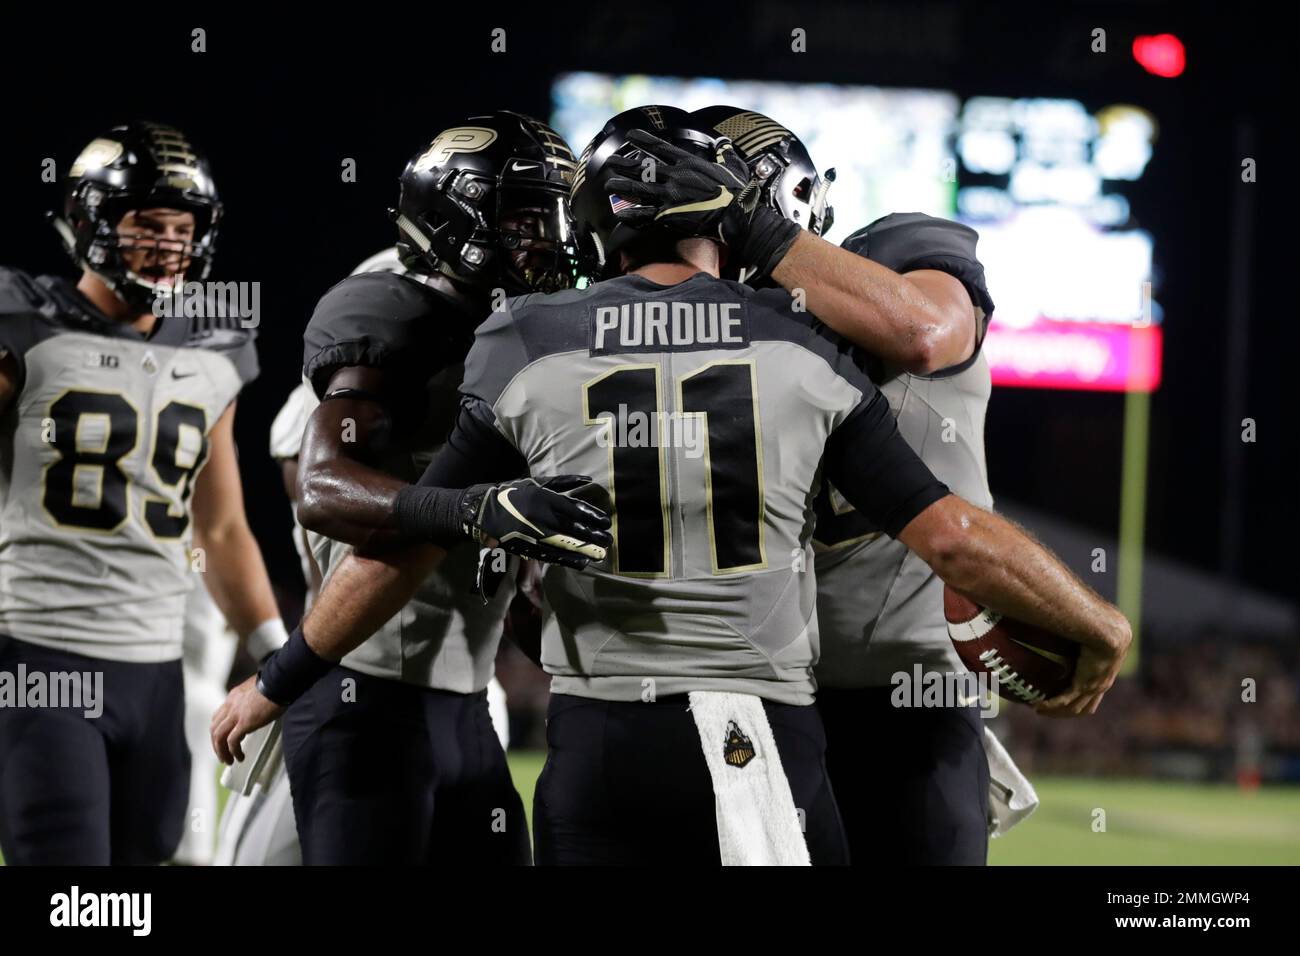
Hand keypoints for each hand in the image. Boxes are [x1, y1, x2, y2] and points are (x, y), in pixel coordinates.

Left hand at [211, 675, 283, 763]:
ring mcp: (236, 714)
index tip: (225, 739)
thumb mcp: (258, 690)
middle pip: (214, 728)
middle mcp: (231, 705)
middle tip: (222, 754)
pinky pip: (232, 741)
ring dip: (222, 751)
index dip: (220, 730)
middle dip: (216, 744)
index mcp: (233, 697)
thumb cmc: (276, 684)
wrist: (279, 682)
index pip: (219, 716)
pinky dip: (234, 751)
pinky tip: (240, 756)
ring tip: (229, 760)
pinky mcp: (244, 722)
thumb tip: (258, 707)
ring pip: (219, 737)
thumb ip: (253, 699)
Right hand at [462, 475, 611, 569]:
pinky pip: (551, 555)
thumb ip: (562, 482)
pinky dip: (568, 559)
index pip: (574, 509)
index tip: (606, 522)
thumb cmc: (511, 493)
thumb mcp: (535, 482)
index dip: (592, 516)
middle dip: (594, 535)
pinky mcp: (527, 547)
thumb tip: (587, 479)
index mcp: (544, 498)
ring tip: (600, 554)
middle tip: (609, 540)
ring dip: (585, 550)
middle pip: (573, 528)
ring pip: (565, 544)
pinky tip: (582, 562)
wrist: (481, 510)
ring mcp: (534, 534)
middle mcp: (541, 516)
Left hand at [604, 129, 799, 277]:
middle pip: (643, 168)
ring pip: (639, 190)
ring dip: (622, 187)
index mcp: (688, 163)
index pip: (660, 148)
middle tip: (611, 162)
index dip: (643, 141)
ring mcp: (670, 196)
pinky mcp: (670, 216)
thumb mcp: (732, 165)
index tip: (630, 136)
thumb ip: (724, 153)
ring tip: (609, 185)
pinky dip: (632, 216)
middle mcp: (675, 177)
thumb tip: (723, 143)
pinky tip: (621, 215)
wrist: (736, 214)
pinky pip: (645, 216)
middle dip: (624, 165)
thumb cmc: (737, 191)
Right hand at [1035, 618, 1131, 717]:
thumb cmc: (1100, 624)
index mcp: (1103, 674)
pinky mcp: (1083, 684)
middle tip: (1047, 709)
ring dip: (1056, 712)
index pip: (1091, 695)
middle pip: (1084, 707)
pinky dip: (1051, 705)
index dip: (1077, 698)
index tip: (1059, 697)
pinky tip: (1037, 706)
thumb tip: (1063, 617)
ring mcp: (1093, 686)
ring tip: (1039, 709)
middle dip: (1065, 712)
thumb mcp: (1090, 632)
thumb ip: (1078, 632)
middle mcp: (1100, 684)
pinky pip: (1065, 700)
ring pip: (1074, 708)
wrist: (1109, 630)